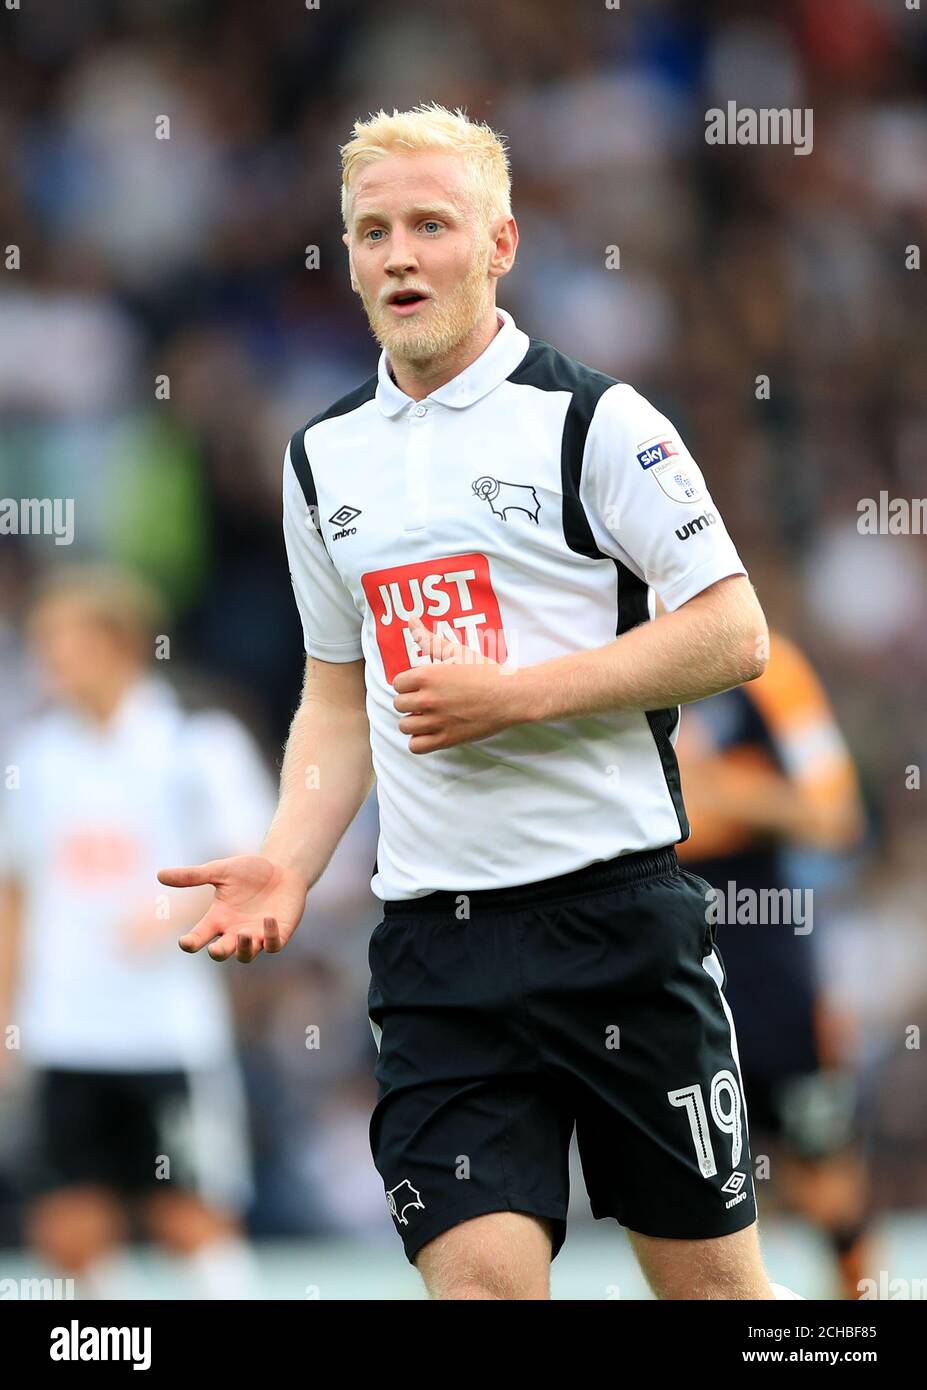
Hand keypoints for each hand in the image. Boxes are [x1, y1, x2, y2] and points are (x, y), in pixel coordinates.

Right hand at [156, 856, 308, 962]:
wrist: (282, 869)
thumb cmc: (249, 872)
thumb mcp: (220, 871)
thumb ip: (193, 876)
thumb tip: (159, 874)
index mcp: (218, 919)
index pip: (199, 936)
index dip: (191, 943)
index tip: (185, 942)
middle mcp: (235, 931)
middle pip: (222, 952)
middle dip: (218, 953)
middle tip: (215, 949)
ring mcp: (257, 935)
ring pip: (246, 954)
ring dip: (244, 948)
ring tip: (244, 933)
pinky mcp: (279, 933)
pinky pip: (273, 944)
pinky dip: (270, 935)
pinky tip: (268, 918)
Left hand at [392, 617, 521, 753]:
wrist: (510, 696)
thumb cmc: (485, 671)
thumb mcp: (456, 651)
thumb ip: (429, 639)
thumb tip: (411, 621)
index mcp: (427, 676)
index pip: (397, 683)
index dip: (408, 683)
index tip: (419, 684)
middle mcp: (427, 699)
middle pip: (399, 704)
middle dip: (409, 701)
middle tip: (424, 699)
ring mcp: (436, 721)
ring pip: (405, 726)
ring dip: (412, 720)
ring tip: (426, 716)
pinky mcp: (446, 739)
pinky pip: (416, 746)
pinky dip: (419, 740)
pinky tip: (430, 731)